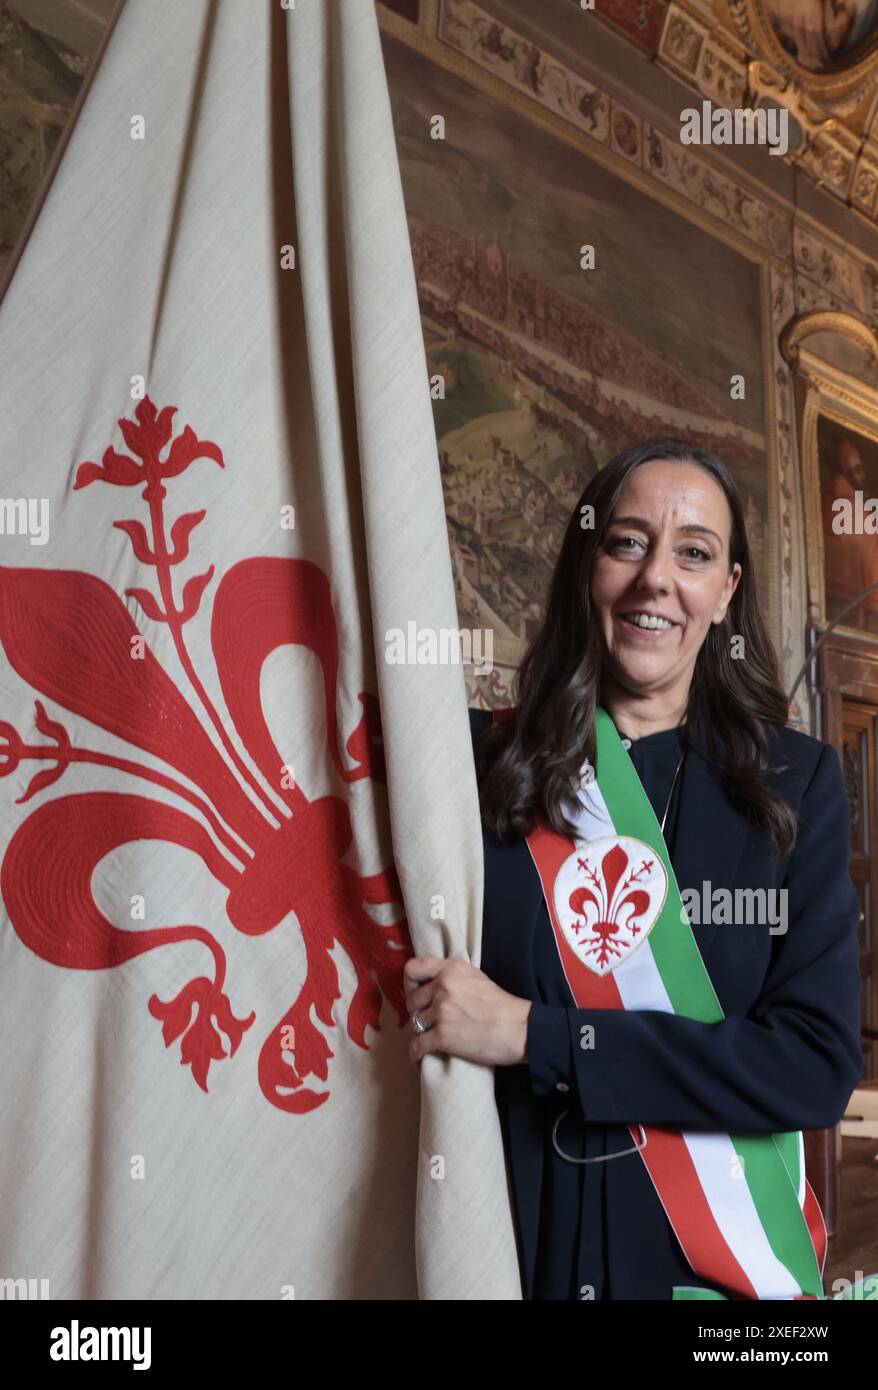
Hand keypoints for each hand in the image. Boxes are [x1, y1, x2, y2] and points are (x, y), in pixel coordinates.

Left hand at [405, 955, 532, 1066]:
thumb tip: (433, 986)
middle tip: (428, 1022)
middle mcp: (442, 987)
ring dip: (421, 1034)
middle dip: (417, 1013)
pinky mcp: (442, 1036)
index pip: (412, 968)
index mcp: (451, 970)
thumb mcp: (476, 978)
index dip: (409, 984)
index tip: (416, 994)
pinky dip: (416, 1055)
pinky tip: (420, 1059)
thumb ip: (452, 978)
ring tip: (430, 1041)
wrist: (519, 1029)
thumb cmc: (502, 1006)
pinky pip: (416, 1046)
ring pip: (414, 1024)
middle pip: (411, 1001)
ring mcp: (441, 1011)